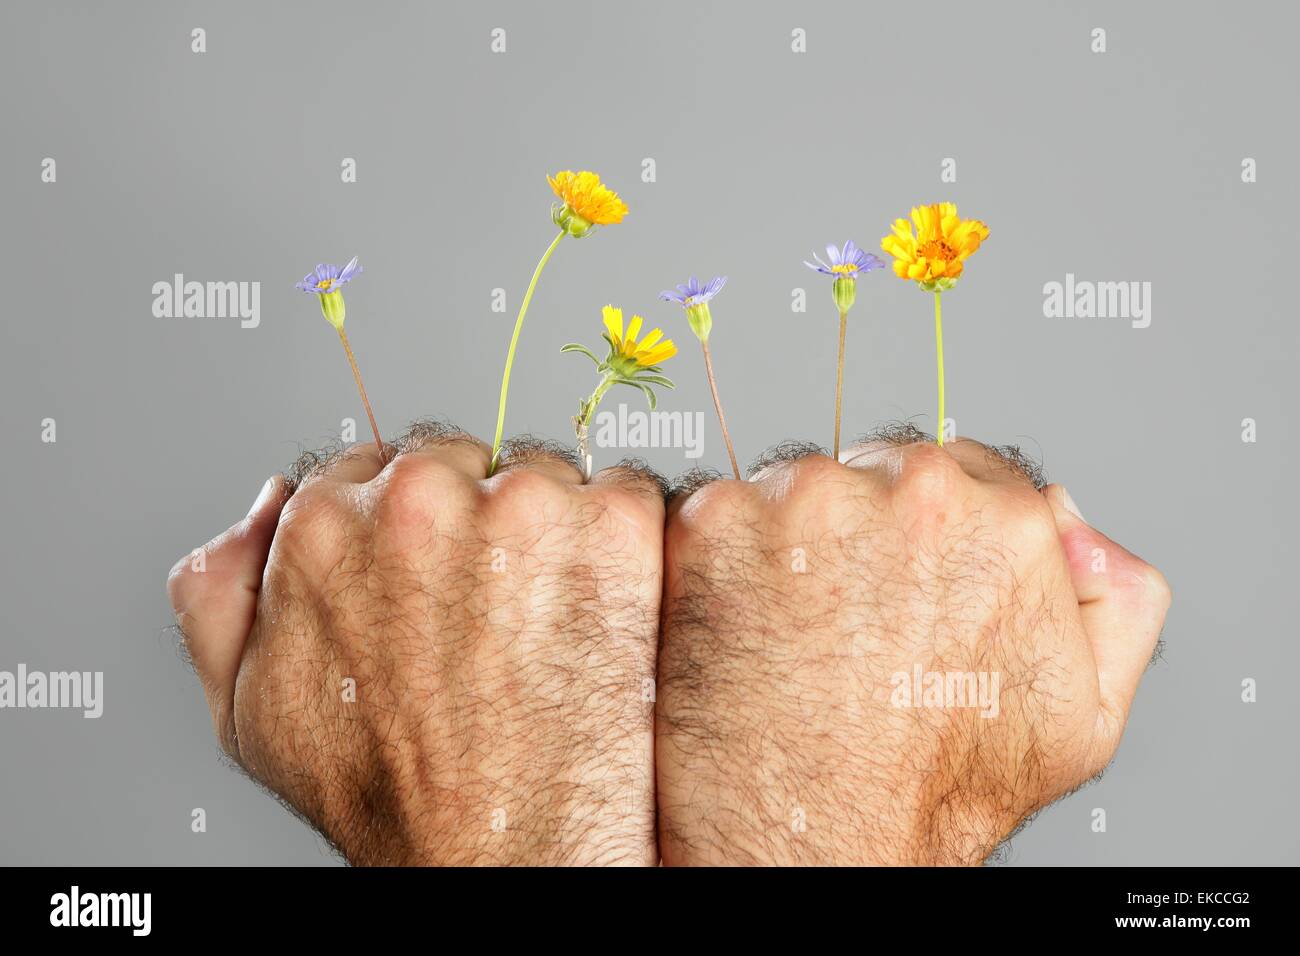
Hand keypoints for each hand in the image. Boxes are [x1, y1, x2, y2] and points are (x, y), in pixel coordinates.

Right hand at [168, 425, 663, 864]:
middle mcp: (421, 498)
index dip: (411, 522)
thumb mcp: (247, 708)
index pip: (380, 464)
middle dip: (477, 519)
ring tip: (548, 622)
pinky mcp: (614, 524)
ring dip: (553, 528)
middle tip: (494, 606)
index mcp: (326, 523)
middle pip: (465, 462)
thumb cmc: (387, 791)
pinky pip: (629, 491)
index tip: (435, 570)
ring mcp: (525, 505)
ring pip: (545, 475)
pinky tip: (604, 610)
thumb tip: (266, 505)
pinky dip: (628, 541)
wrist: (504, 852)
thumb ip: (221, 592)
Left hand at [655, 430, 1170, 864]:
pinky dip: (720, 559)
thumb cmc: (939, 786)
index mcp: (1007, 520)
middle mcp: (911, 493)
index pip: (958, 473)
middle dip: (862, 530)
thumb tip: (1070, 519)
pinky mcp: (719, 519)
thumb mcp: (1085, 714)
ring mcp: (807, 500)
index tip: (903, 580)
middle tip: (848, 618)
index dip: (927, 533)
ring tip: (795, 634)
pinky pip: (718, 512)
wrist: (819, 838)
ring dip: (789, 541)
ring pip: (796, 490)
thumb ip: (1117, 599)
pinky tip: (743, 627)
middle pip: (875, 472)